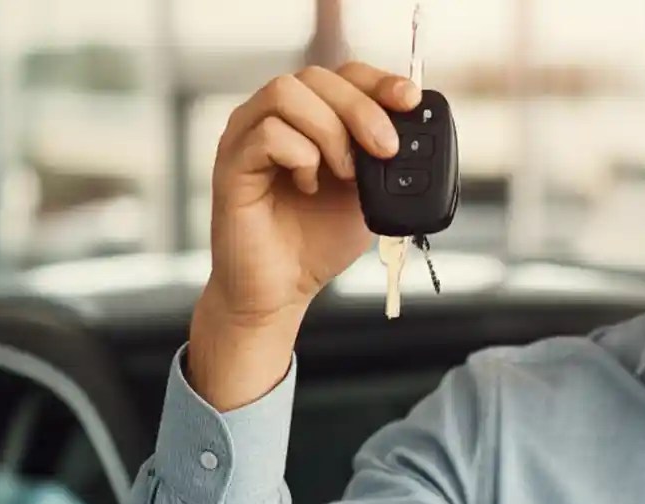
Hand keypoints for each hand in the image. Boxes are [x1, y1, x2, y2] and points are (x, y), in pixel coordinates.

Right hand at [188, 62, 420, 409]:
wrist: (281, 289)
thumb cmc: (316, 241)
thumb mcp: (368, 196)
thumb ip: (383, 163)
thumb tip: (413, 134)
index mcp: (310, 118)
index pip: (343, 73)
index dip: (378, 80)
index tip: (409, 100)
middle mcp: (275, 118)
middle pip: (316, 76)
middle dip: (361, 109)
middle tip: (385, 149)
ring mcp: (248, 136)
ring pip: (287, 93)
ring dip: (329, 130)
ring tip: (345, 173)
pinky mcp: (232, 163)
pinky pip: (267, 134)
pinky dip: (299, 156)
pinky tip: (308, 186)